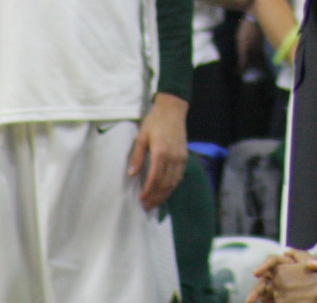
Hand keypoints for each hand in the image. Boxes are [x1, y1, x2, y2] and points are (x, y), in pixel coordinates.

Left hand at [129, 92, 188, 209]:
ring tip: (155, 203)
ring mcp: (180, 158)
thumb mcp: (141, 137)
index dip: (148, 191)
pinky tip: (165, 191)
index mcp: (160, 152)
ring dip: (164, 195)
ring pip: (174, 182)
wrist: (172, 110)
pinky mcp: (184, 157)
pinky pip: (179, 176)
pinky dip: (172, 186)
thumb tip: (131, 174)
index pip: (155, 179)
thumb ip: (137, 156)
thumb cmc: (154, 122)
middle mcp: (173, 158)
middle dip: (156, 197)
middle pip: (165, 184)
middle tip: (147, 207)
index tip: (141, 200)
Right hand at [246, 249, 316, 302]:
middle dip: (256, 290)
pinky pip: (269, 299)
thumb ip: (315, 262)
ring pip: (264, 292)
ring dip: (257, 298)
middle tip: (249, 299)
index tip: (256, 273)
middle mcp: (279, 274)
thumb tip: (314, 264)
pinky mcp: (278, 297)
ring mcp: (277, 286)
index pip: (272, 260)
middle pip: (264, 279)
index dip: (264, 265)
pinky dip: (266, 302)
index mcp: (285, 262)